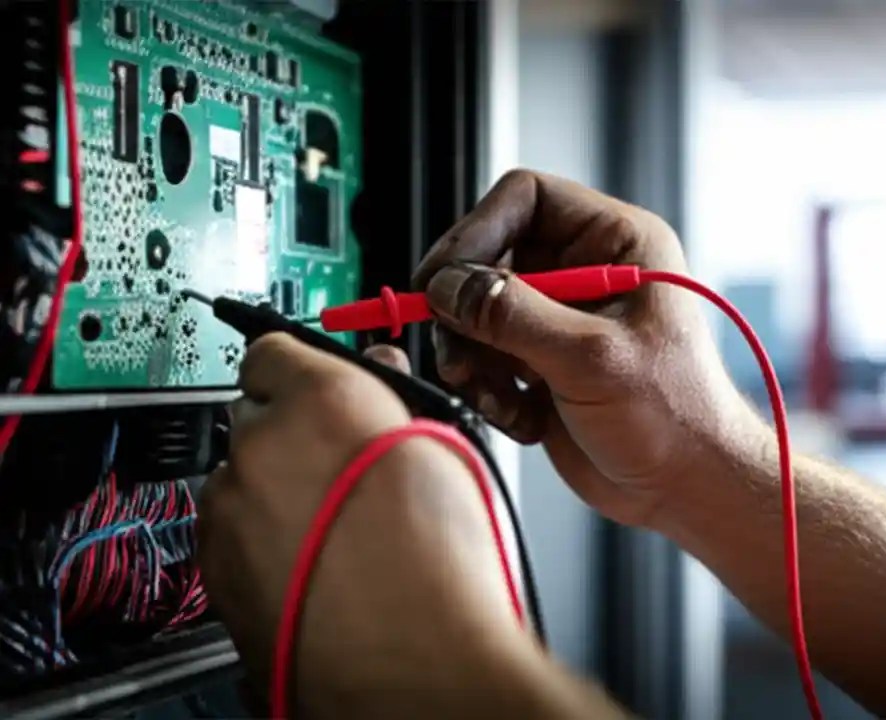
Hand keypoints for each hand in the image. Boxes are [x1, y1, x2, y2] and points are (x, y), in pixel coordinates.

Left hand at [198, 335, 529, 717]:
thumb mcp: (450, 451)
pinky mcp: (213, 569)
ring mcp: (229, 511)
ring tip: (334, 530)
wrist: (416, 668)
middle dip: (291, 433)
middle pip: (255, 414)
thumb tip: (378, 375)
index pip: (275, 348)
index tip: (315, 385)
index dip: (302, 367)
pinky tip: (313, 565)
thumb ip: (396, 399)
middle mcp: (261, 445)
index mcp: (322, 399)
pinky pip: (228, 533)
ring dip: (273, 490)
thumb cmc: (445, 570)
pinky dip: (259, 541)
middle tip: (342, 469)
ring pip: (239, 478)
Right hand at [414, 170, 763, 527]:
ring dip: (473, 358)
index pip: (525, 198)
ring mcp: (559, 317)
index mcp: (616, 242)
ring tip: (497, 397)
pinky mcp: (540, 362)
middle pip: (488, 256)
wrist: (685, 485)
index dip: (477, 231)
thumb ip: (514, 316)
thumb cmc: (672, 415)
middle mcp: (584, 270)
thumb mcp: (591, 358)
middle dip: (466, 310)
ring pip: (476, 311)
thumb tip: (448, 287)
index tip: (445, 278)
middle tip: (458, 352)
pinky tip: (523, 418)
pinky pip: (484, 357)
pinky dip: (488, 390)